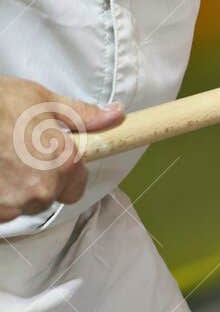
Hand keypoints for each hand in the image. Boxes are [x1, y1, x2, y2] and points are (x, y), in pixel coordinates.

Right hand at [0, 78, 123, 223]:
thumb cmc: (1, 103)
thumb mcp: (45, 102)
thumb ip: (82, 116)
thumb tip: (115, 116)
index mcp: (63, 163)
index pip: (75, 188)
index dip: (62, 174)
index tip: (46, 159)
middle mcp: (41, 189)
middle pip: (46, 197)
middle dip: (35, 180)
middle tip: (17, 156)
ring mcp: (11, 202)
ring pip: (20, 204)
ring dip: (12, 189)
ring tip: (1, 162)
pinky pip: (0, 209)